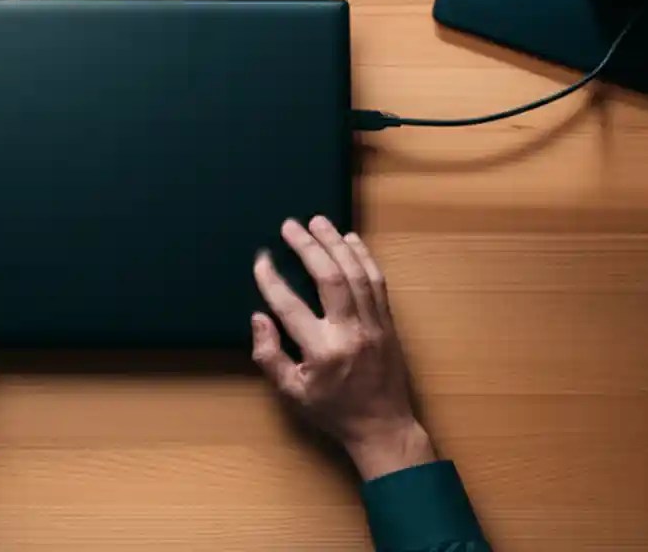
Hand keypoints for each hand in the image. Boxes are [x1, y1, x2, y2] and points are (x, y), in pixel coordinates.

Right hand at [250, 216, 434, 479]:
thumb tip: (259, 318)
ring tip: (318, 222)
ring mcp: (374, 324)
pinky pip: (376, 281)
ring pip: (356, 272)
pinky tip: (350, 240)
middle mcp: (351, 332)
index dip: (272, 279)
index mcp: (323, 351)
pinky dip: (363, 256)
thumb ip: (269, 355)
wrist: (383, 426)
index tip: (260, 259)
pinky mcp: (388, 322)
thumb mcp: (292, 392)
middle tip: (290, 225)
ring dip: (336, 243)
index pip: (291, 306)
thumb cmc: (333, 411)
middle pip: (329, 277)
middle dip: (308, 246)